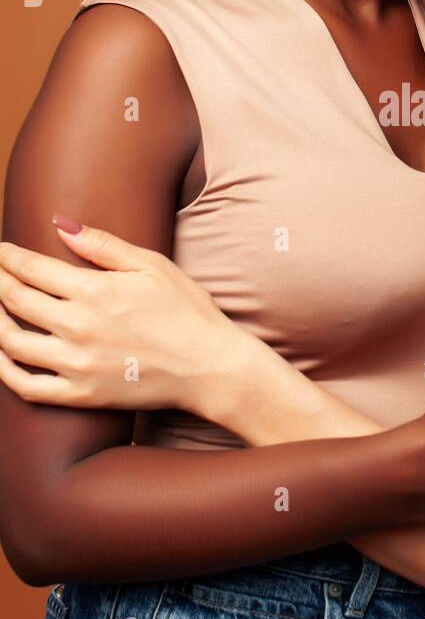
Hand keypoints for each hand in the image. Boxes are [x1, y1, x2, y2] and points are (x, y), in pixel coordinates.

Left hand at [0, 221, 278, 422]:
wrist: (210, 368)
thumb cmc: (187, 312)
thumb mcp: (152, 265)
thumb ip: (102, 245)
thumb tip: (60, 224)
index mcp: (95, 290)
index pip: (31, 268)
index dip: (7, 256)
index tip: (1, 250)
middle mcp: (78, 326)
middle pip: (14, 299)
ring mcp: (75, 364)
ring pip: (10, 341)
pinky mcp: (80, 394)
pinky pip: (26, 386)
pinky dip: (3, 369)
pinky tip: (1, 354)